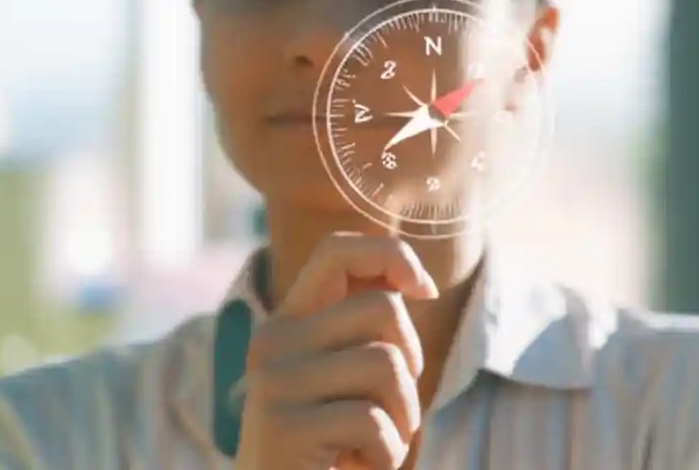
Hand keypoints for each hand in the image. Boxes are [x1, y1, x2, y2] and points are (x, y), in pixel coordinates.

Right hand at [233, 232, 439, 469]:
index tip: (425, 290)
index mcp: (287, 323)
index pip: (337, 250)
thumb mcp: (345, 383)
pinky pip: (376, 422)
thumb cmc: (329, 453)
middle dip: (411, 363)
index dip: (391, 255)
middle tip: (391, 412)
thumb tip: (416, 284)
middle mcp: (273, 342)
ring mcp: (275, 383)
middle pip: (383, 309)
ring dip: (402, 418)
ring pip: (387, 364)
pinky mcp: (286, 427)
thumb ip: (365, 334)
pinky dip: (385, 455)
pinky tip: (354, 469)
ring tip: (372, 447)